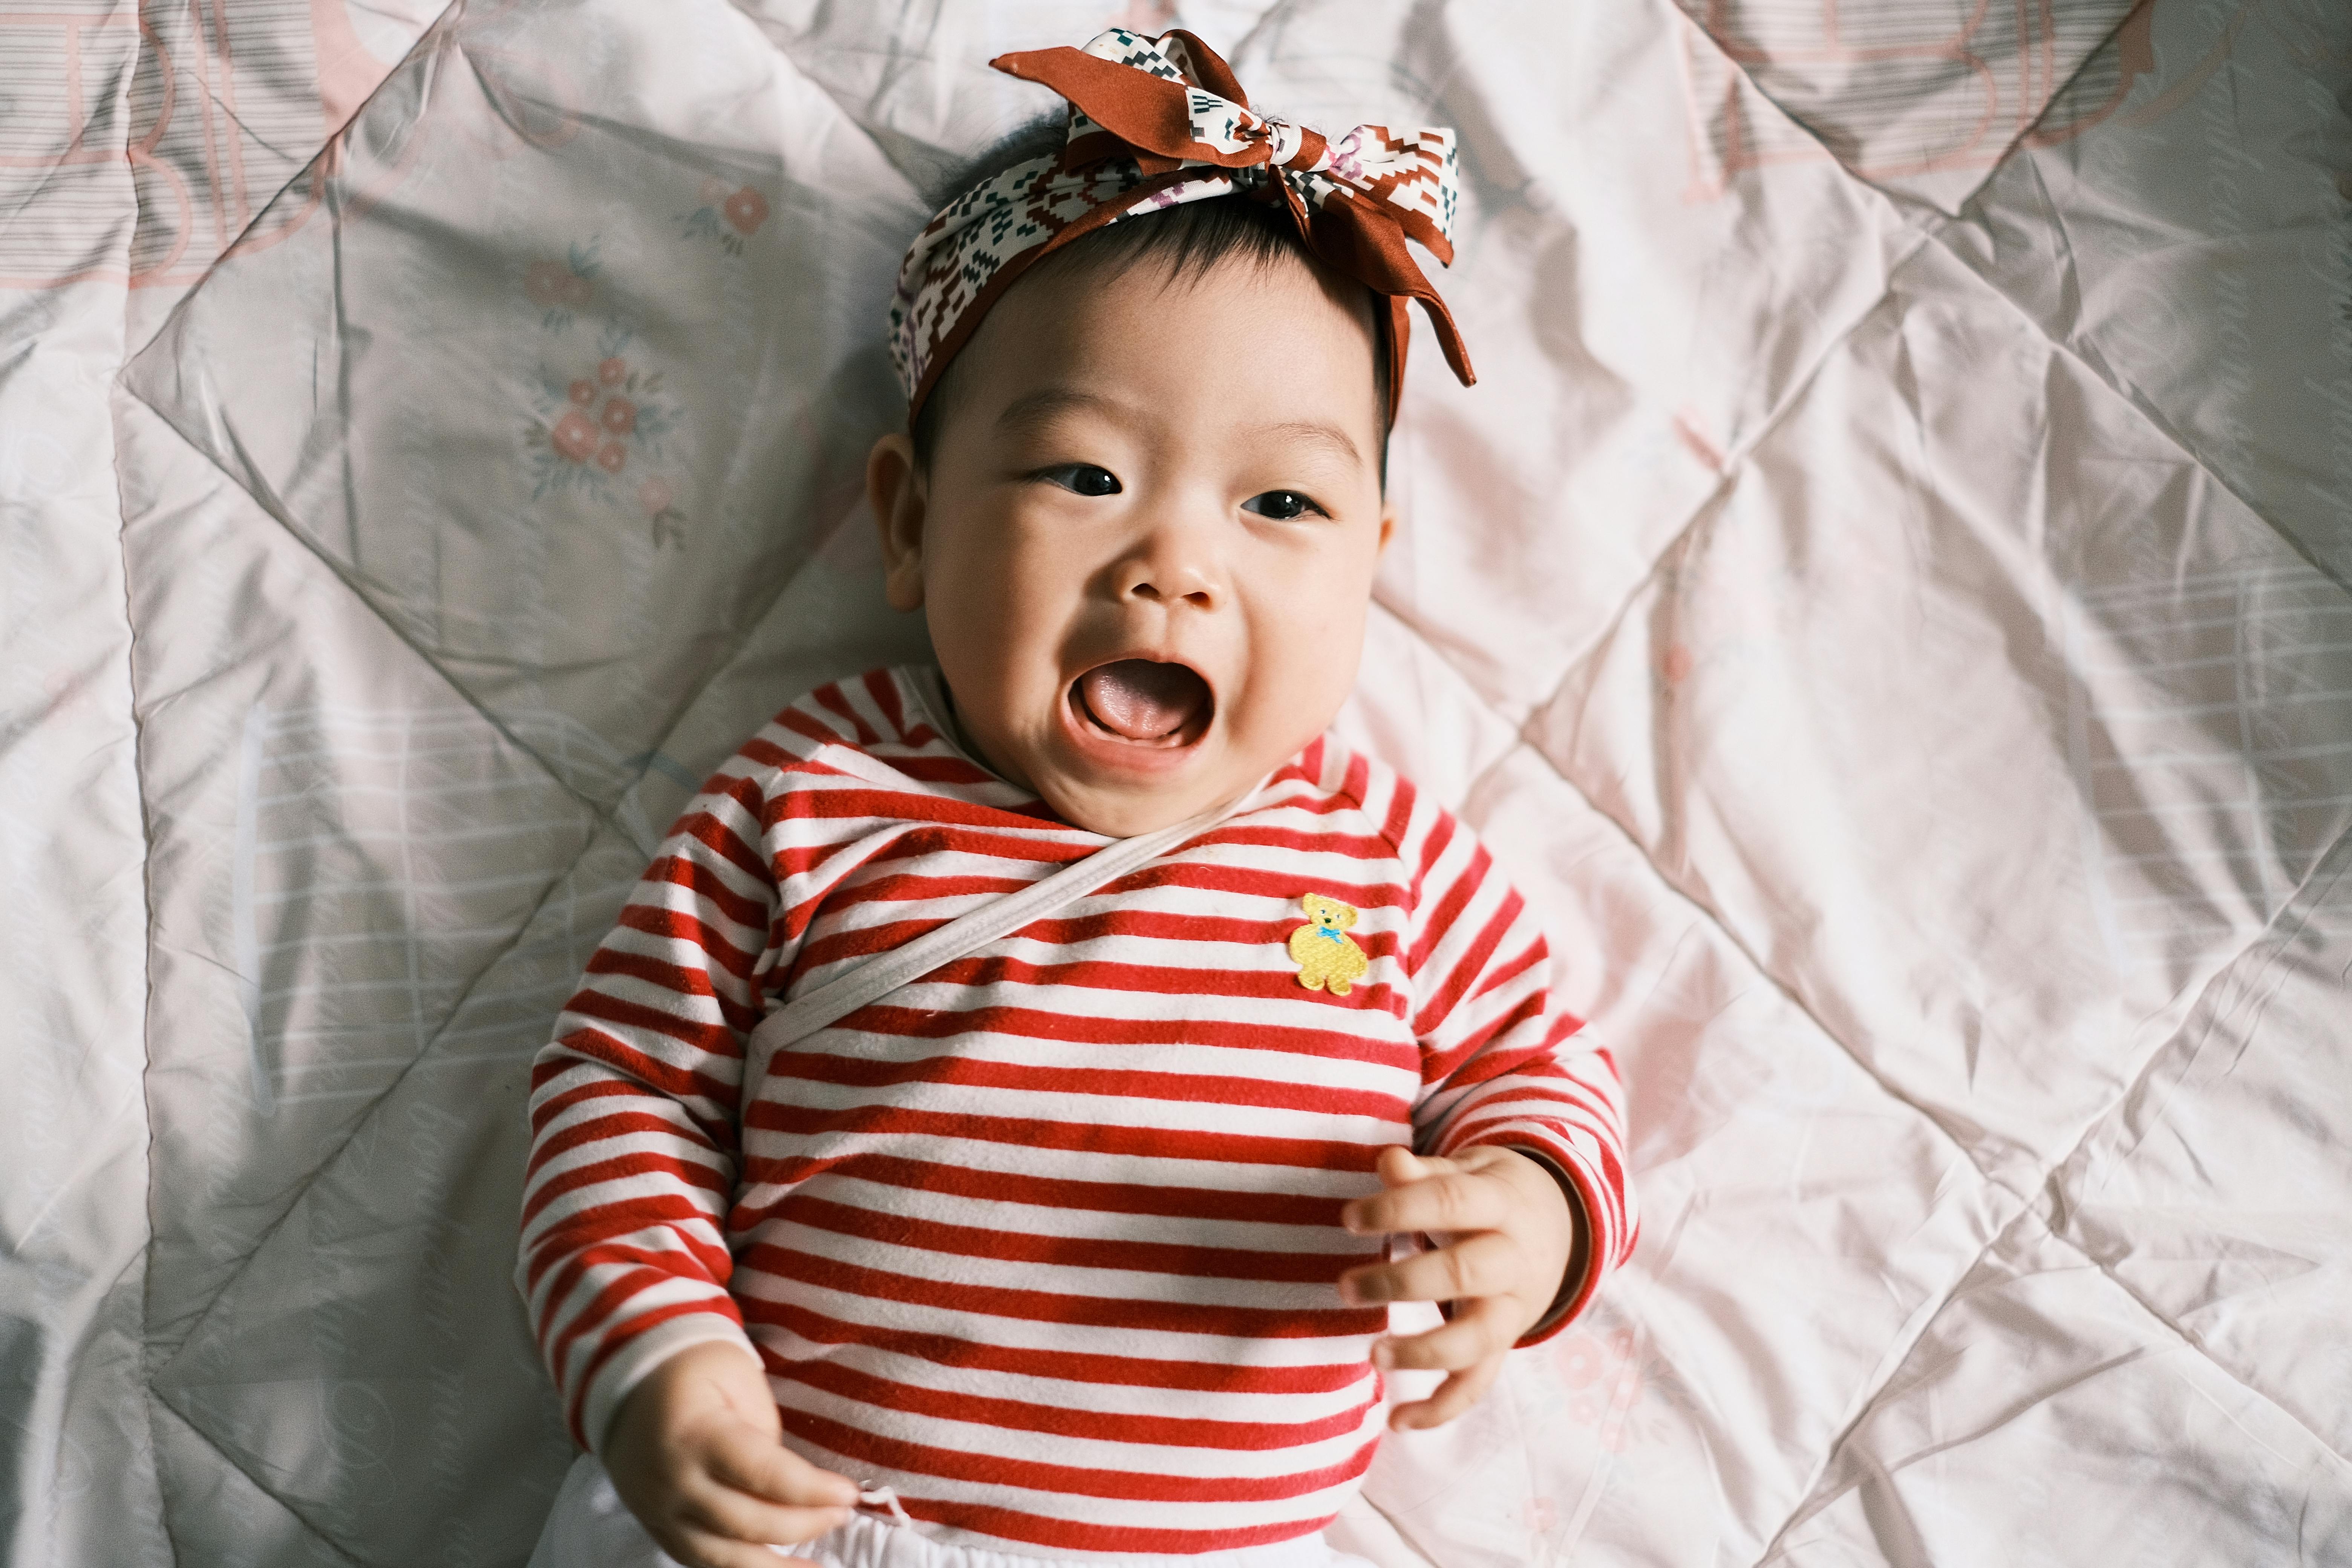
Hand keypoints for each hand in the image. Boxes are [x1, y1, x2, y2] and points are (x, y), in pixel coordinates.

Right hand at [602, 1341, 857, 1567]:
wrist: (627, 1385)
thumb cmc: (694, 1371)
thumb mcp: (737, 1377)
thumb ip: (764, 1432)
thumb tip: (792, 1485)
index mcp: (697, 1435)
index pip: (763, 1475)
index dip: (812, 1490)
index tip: (851, 1494)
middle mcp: (674, 1483)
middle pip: (747, 1522)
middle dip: (804, 1523)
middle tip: (843, 1512)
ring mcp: (660, 1512)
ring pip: (723, 1557)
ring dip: (776, 1566)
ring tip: (819, 1565)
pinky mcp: (657, 1527)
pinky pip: (700, 1561)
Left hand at [1338, 1145, 1584, 1430]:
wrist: (1559, 1226)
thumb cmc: (1488, 1193)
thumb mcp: (1469, 1170)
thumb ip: (1426, 1172)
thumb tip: (1388, 1162)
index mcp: (1500, 1204)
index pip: (1449, 1202)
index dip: (1397, 1209)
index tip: (1348, 1220)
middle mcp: (1512, 1260)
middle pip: (1463, 1274)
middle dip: (1402, 1282)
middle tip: (1345, 1287)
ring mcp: (1512, 1309)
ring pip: (1476, 1340)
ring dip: (1424, 1351)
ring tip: (1372, 1355)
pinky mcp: (1504, 1343)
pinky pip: (1478, 1384)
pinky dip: (1441, 1408)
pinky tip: (1398, 1421)